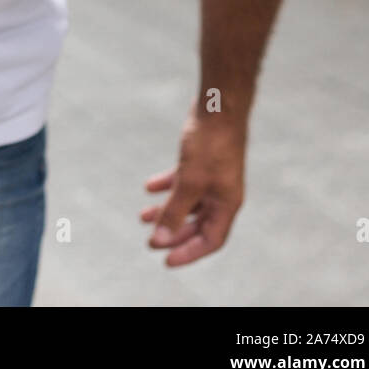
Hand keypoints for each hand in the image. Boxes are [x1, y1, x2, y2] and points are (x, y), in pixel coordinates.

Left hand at [140, 101, 246, 266]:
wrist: (218, 108)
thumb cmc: (209, 145)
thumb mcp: (189, 181)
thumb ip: (175, 210)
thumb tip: (159, 238)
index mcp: (226, 205)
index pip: (210, 240)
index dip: (188, 252)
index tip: (165, 260)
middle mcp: (222, 195)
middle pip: (197, 225)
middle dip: (173, 234)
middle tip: (149, 242)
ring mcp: (212, 178)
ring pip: (188, 203)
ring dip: (166, 210)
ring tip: (142, 216)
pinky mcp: (202, 162)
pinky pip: (183, 182)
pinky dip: (166, 186)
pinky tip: (148, 188)